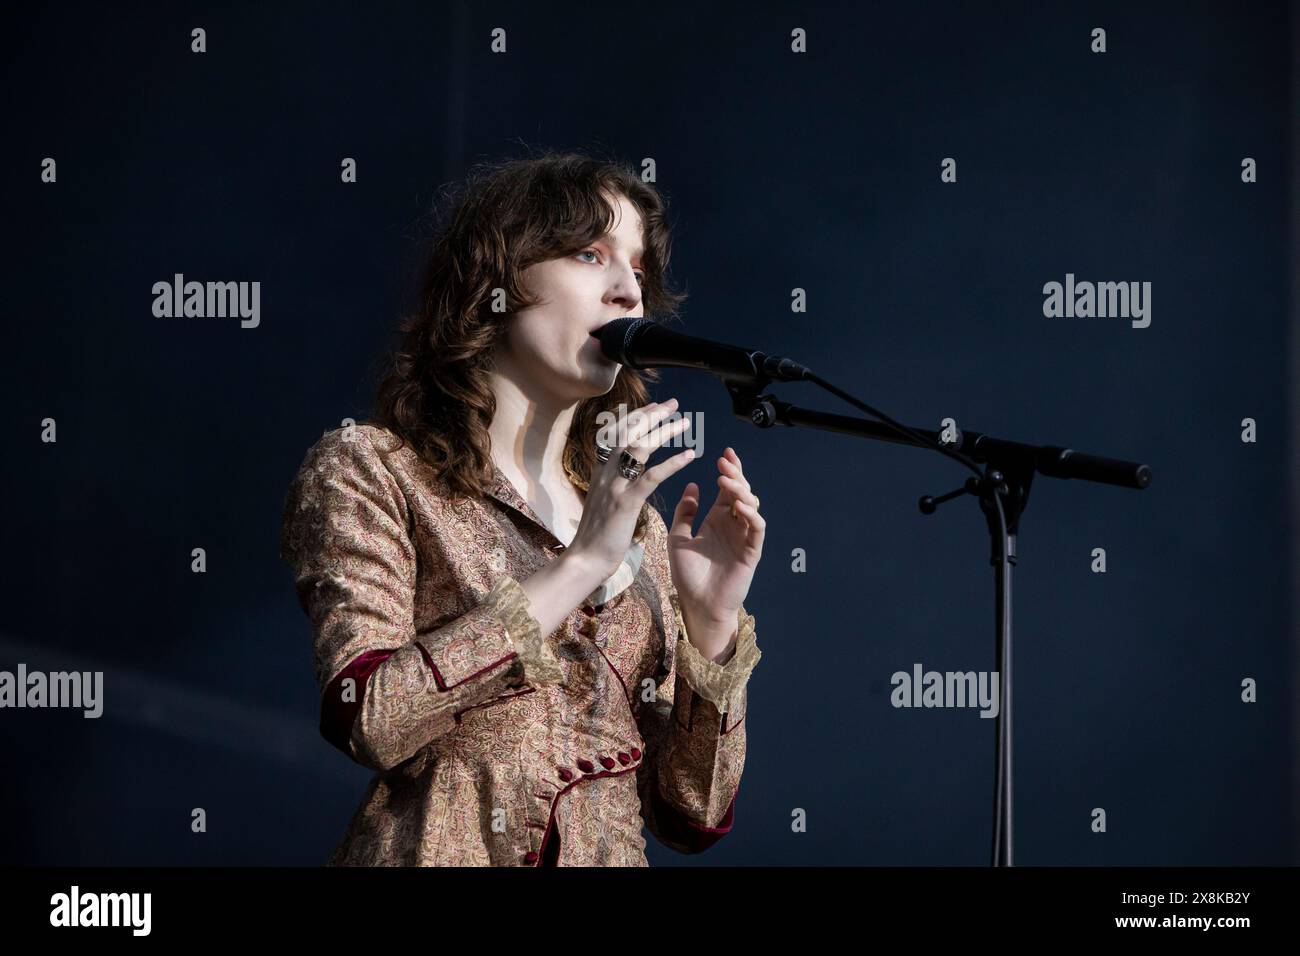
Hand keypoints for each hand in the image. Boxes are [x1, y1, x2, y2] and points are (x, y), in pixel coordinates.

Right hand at [566, 398, 694, 580]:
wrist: (585, 560)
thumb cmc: (596, 536)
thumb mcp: (602, 501)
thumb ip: (610, 482)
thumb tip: (621, 470)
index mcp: (601, 471)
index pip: (616, 432)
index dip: (636, 416)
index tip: (654, 406)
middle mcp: (606, 472)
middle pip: (627, 432)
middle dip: (651, 414)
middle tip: (673, 403)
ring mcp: (615, 486)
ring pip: (639, 447)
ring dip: (664, 431)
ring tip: (685, 422)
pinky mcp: (626, 503)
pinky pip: (652, 476)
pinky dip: (672, 463)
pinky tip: (689, 455)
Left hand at [667, 447, 764, 660]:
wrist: (696, 604)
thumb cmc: (687, 575)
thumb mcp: (678, 538)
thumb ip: (685, 512)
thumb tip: (693, 485)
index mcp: (717, 519)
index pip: (728, 488)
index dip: (729, 470)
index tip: (723, 454)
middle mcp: (733, 525)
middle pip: (741, 491)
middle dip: (735, 474)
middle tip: (725, 461)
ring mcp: (743, 537)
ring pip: (751, 505)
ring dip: (741, 490)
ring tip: (725, 480)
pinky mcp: (751, 551)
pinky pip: (757, 528)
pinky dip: (751, 514)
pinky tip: (740, 505)